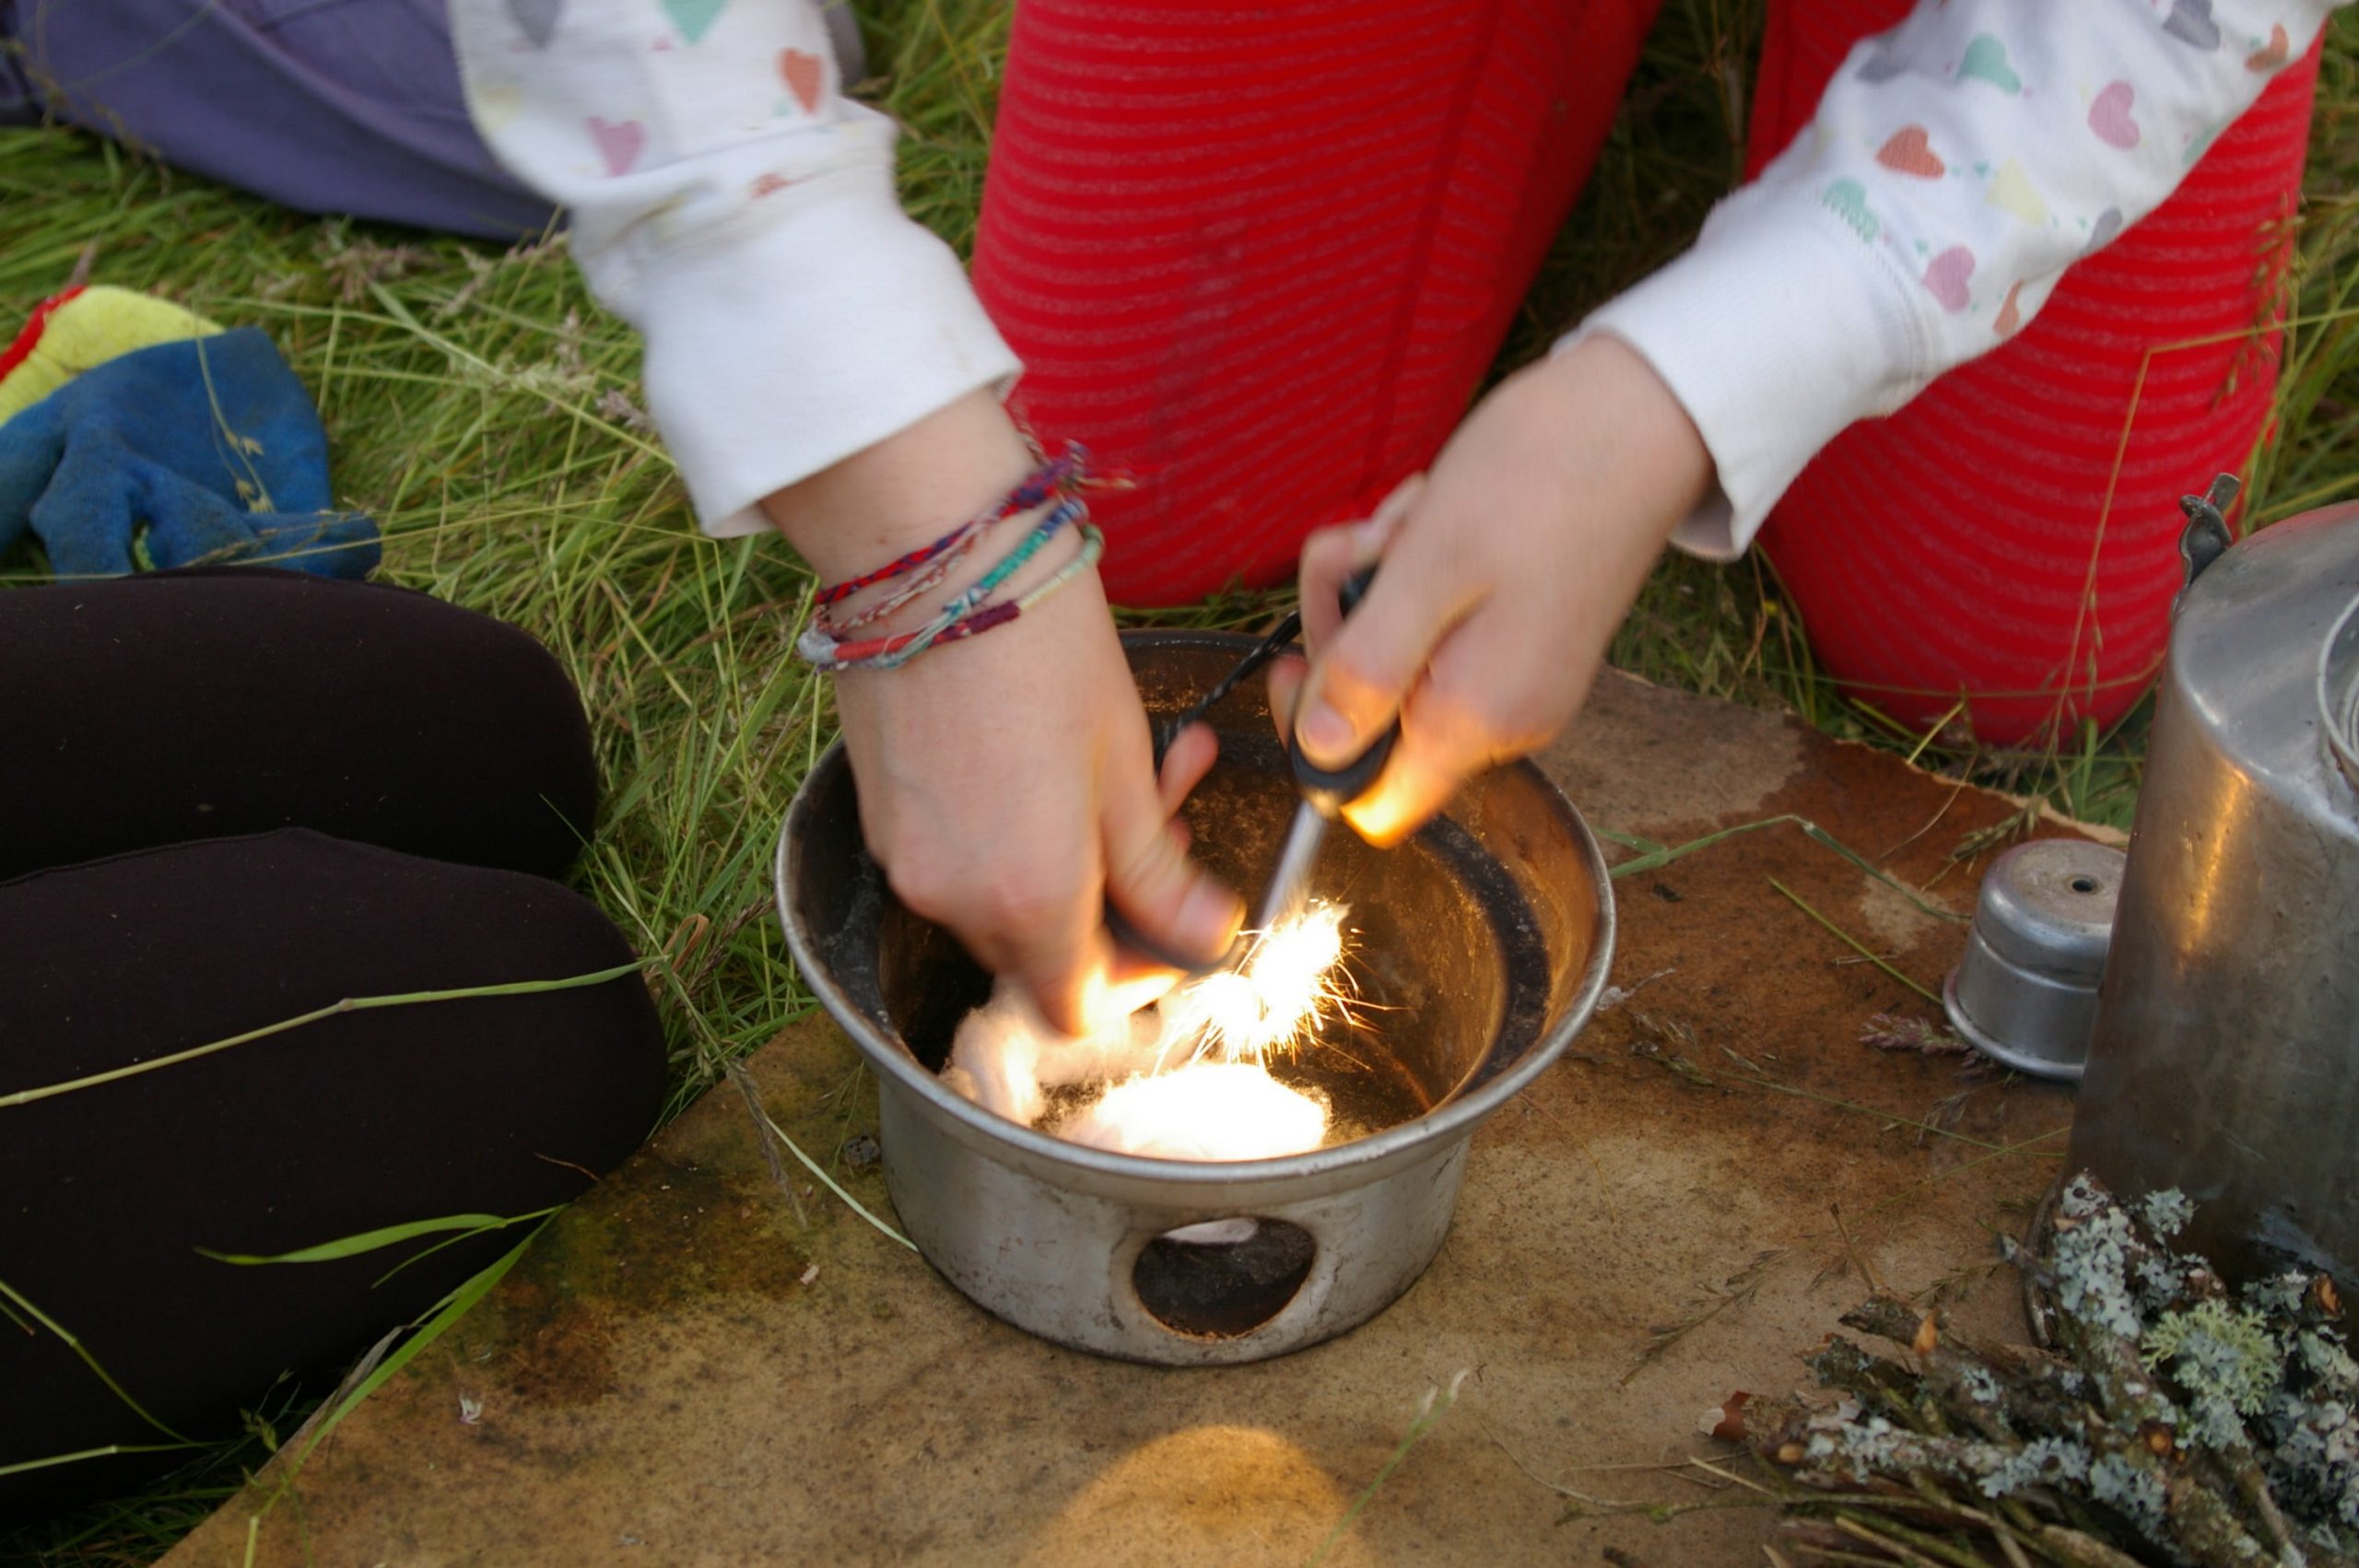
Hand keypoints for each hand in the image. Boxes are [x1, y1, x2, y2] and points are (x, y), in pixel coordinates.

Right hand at [763, 392, 1241, 1033]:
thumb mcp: (1126, 762)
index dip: (1139, 978)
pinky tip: (1050, 757)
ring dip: (1069, 859)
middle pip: (1042, 956)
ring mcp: (907, 860)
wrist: (932, 551)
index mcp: (1029, 900)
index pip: (1081, 1009)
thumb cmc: (1046, 644)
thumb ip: (1158, 871)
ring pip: (1003, 901)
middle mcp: (954, 900)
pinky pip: (959, 857)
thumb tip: (1206, 934)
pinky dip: (1012, 832)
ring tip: (1126, 769)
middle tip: (1169, 819)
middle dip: (1114, 904)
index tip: (1179, 918)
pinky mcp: (881, 816)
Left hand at [1268, 336, 1714, 843]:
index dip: (1315, 748)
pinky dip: (1415, 575)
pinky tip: (1433, 519)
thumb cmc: (1541, 475)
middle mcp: (1502, 718)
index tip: (1300, 662)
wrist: (1641, 415)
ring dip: (1376, 586)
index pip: (1373, 803)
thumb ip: (1370, 667)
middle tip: (1366, 549)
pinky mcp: (1518, 638)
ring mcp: (1514, 678)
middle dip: (1345, 628)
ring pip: (1397, 662)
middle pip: (1373, 721)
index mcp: (1477, 716)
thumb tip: (1318, 751)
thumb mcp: (1428, 567)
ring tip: (1409, 520)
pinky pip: (1435, 629)